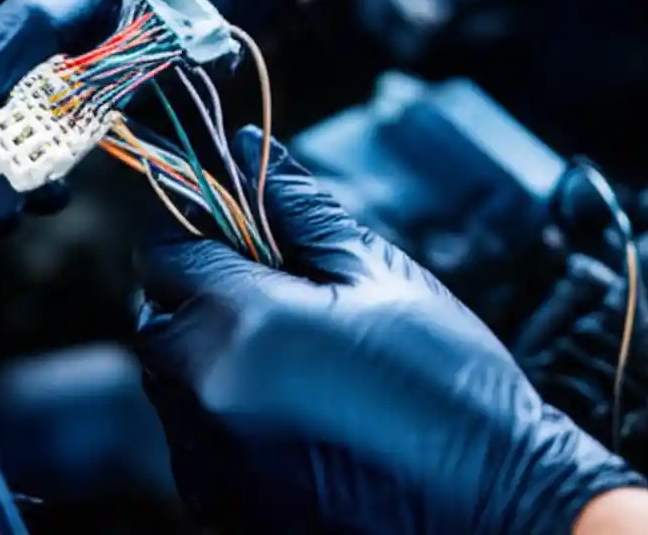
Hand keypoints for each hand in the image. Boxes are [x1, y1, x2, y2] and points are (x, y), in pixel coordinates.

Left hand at [135, 127, 645, 533]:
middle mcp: (205, 392)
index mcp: (241, 323)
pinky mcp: (218, 501)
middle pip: (154, 317)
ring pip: (166, 378)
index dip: (192, 228)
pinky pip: (187, 434)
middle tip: (266, 289)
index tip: (228, 225)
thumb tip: (248, 148)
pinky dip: (215, 411)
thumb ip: (298, 208)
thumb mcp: (379, 275)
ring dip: (203, 352)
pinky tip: (285, 406)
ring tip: (287, 353)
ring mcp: (206, 455)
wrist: (494, 505)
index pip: (162, 251)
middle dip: (195, 293)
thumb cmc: (449, 386)